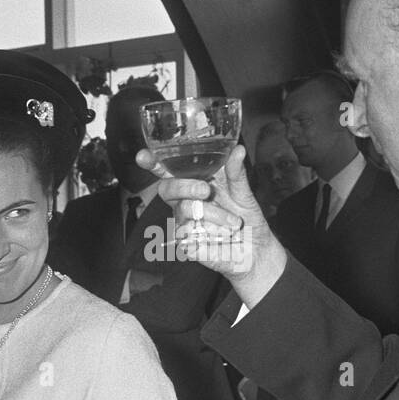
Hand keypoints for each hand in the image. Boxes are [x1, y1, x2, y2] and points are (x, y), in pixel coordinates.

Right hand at [137, 144, 287, 308]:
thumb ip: (236, 172)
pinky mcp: (186, 244)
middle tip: (206, 190)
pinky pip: (190, 235)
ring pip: (184, 211)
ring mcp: (182, 223)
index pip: (167, 171)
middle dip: (185, 186)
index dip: (152, 163)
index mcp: (194, 183)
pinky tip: (225, 237)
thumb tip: (238, 150)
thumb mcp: (243, 192)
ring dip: (214, 215)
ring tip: (234, 223)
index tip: (143, 156)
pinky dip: (214, 234)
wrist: (255, 249)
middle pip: (166, 189)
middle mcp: (184, 201)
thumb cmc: (246, 218)